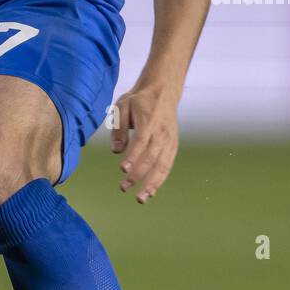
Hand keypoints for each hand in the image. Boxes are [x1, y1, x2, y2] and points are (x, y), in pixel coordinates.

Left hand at [110, 84, 179, 203]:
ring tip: (141, 199)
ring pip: (162, 165)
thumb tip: (116, 150)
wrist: (163, 91)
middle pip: (151, 157)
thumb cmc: (139, 100)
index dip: (133, 156)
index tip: (123, 169)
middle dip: (138, 175)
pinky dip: (160, 179)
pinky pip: (168, 165)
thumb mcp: (123, 106)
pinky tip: (151, 191)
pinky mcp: (173, 145)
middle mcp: (161, 133)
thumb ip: (118, 128)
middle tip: (123, 187)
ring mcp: (169, 140)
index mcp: (148, 121)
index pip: (141, 142)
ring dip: (152, 184)